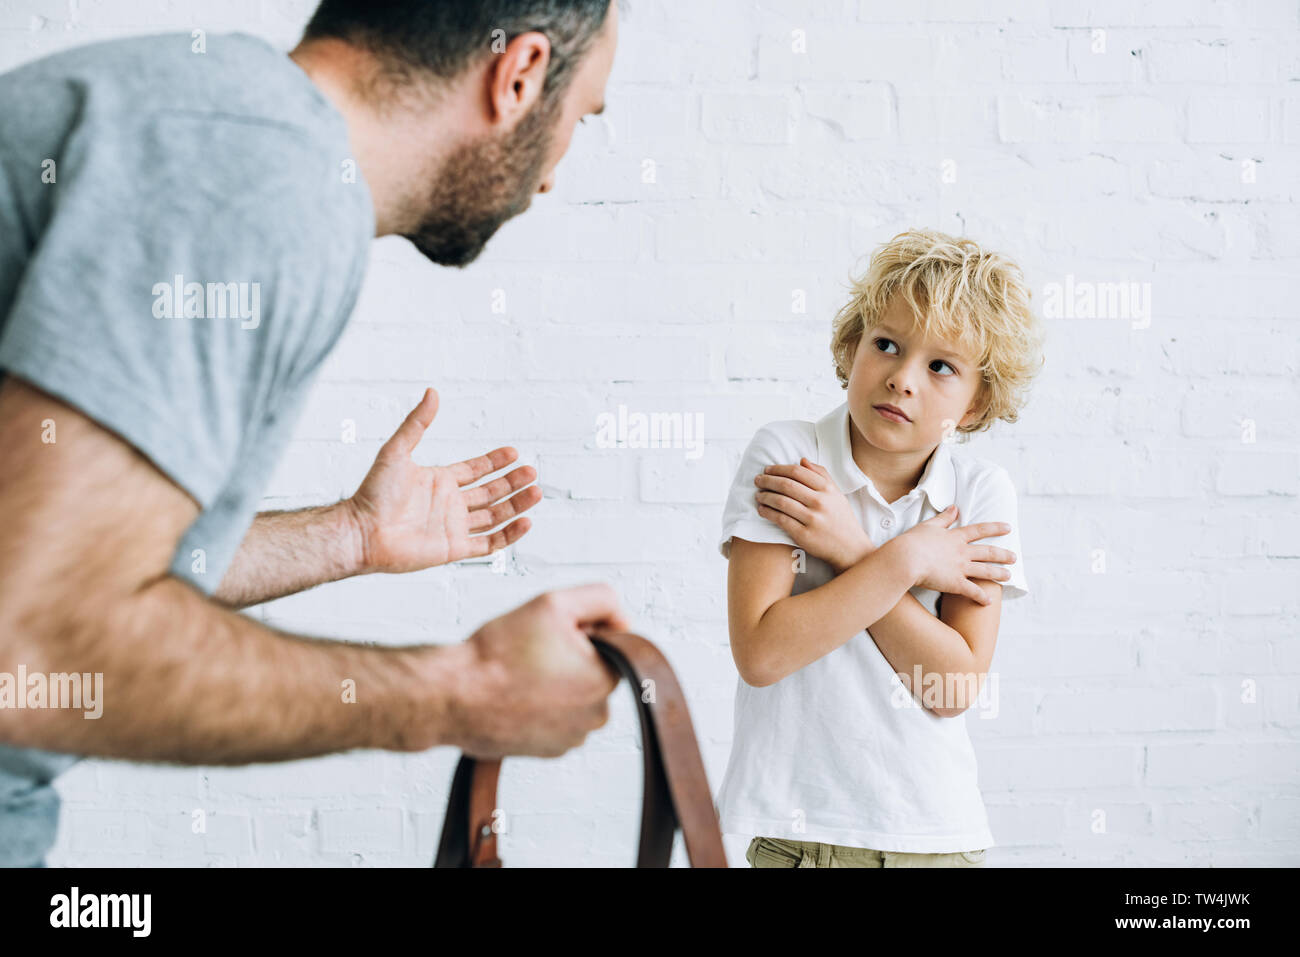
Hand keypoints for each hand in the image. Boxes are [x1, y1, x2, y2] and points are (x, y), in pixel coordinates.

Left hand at [345, 388, 540, 574]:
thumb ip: (417, 423)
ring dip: (516, 505)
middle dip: (512, 482)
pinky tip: (526, 523)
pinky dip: (509, 535)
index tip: (514, 453)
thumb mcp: (397, 450)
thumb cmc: (373, 493)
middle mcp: (449, 504)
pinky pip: (489, 543)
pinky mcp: (454, 550)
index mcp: (439, 481)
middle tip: (532, 472)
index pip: (475, 470)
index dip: (495, 462)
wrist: (362, 532)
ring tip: (536, 493)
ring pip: (495, 516)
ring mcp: (453, 528)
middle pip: (491, 492)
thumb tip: (432, 392)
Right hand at [446, 584, 626, 757]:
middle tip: (530, 652)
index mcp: (606, 679)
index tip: (549, 635)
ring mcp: (571, 737)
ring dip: (553, 683)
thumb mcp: (555, 604)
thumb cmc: (499, 655)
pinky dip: (539, 706)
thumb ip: (601, 600)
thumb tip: (622, 620)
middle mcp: (596, 715)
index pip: (610, 644)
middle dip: (569, 658)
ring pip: (572, 696)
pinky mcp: (547, 751)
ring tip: (519, 675)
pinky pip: (554, 719)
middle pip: (592, 671)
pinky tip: (514, 696)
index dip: (580, 631)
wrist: (453, 698)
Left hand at [754, 458, 874, 572]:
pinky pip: (781, 520)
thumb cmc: (841, 518)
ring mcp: (812, 519)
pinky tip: (762, 509)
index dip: (778, 468)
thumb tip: (802, 460)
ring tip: (758, 495)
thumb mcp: (836, 494)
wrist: (851, 548)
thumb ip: (821, 475)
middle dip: (768, 480)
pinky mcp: (804, 535)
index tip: (768, 469)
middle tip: (758, 480)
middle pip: (786, 485)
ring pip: (781, 501)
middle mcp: (820, 502)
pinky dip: (768, 513)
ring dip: (765, 496)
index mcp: (827, 489)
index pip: (797, 471)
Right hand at [895, 505, 1016, 605]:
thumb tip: (954, 507)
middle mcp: (962, 552)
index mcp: (955, 537)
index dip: (995, 528)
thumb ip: (943, 518)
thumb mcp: (928, 525)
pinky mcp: (955, 583)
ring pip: (985, 571)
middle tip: (1014, 557)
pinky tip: (988, 601)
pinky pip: (972, 591)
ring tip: (1009, 576)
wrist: (906, 559)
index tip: (1008, 528)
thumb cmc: (913, 541)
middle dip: (1002, 554)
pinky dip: (981, 597)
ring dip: (998, 574)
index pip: (979, 530)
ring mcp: (960, 568)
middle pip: (987, 552)